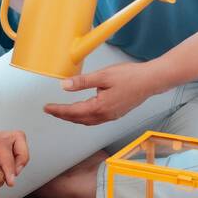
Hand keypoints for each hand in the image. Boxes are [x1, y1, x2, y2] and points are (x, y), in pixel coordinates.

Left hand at [0, 125, 29, 187]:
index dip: (9, 163)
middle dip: (20, 157)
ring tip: (4, 179)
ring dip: (15, 163)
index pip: (3, 146)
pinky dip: (5, 170)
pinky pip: (5, 160)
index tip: (10, 180)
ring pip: (15, 147)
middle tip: (12, 175)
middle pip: (17, 139)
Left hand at [44, 61, 158, 125]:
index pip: (73, 112)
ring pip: (87, 121)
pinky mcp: (116, 113)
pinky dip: (84, 117)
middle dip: (63, 115)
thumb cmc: (130, 76)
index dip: (58, 110)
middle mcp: (105, 115)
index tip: (47, 108)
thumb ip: (82, 82)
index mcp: (99, 107)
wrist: (150, 81)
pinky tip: (82, 111)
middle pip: (78, 119)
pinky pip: (95, 119)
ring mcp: (111, 116)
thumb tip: (64, 86)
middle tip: (51, 110)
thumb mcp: (103, 75)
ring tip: (62, 111)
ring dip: (73, 117)